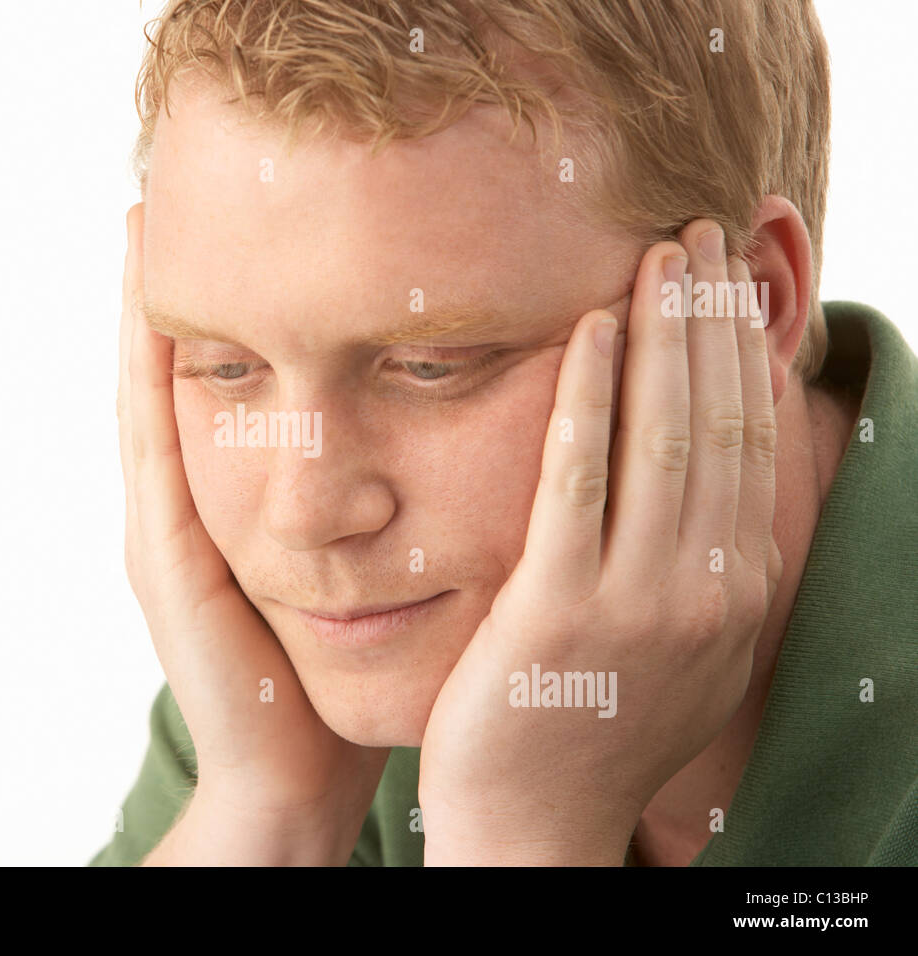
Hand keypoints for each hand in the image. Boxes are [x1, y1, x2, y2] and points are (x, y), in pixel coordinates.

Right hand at [116, 203, 388, 860]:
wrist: (292, 777)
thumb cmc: (332, 682)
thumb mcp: (344, 578)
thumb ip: (359, 518)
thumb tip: (419, 460)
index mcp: (222, 516)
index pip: (205, 396)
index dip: (198, 320)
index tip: (213, 237)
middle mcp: (182, 516)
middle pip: (160, 383)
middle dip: (152, 297)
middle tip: (150, 206)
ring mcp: (165, 538)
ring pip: (144, 403)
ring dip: (136, 319)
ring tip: (135, 232)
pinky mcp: (168, 563)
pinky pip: (153, 453)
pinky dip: (143, 383)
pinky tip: (146, 319)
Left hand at [417, 221, 782, 864]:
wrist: (535, 826)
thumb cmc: (593, 729)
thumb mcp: (678, 650)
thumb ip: (700, 568)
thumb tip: (706, 481)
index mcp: (739, 594)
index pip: (754, 445)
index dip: (745, 354)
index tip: (732, 283)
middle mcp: (709, 592)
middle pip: (722, 424)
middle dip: (714, 321)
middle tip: (700, 235)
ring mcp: (641, 602)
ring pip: (666, 437)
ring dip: (665, 335)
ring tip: (657, 256)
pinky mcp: (560, 609)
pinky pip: (579, 479)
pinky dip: (589, 395)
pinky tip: (588, 330)